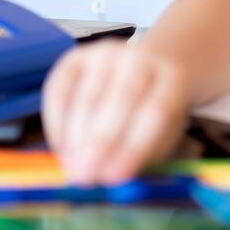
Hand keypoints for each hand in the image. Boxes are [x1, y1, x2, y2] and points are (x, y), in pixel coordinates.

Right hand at [41, 38, 190, 185]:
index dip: (136, 144)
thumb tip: (110, 176)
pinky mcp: (75, 57)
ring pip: (88, 94)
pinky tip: (61, 150)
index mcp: (173, 77)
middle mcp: (140, 58)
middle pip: (122, 96)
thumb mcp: (162, 134)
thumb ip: (143, 154)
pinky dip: (57, 123)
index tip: (116, 176)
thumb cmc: (152, 113)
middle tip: (86, 176)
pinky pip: (59, 90)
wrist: (145, 67)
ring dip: (77, 137)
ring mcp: (106, 53)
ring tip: (73, 169)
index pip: (157, 109)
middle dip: (101, 140)